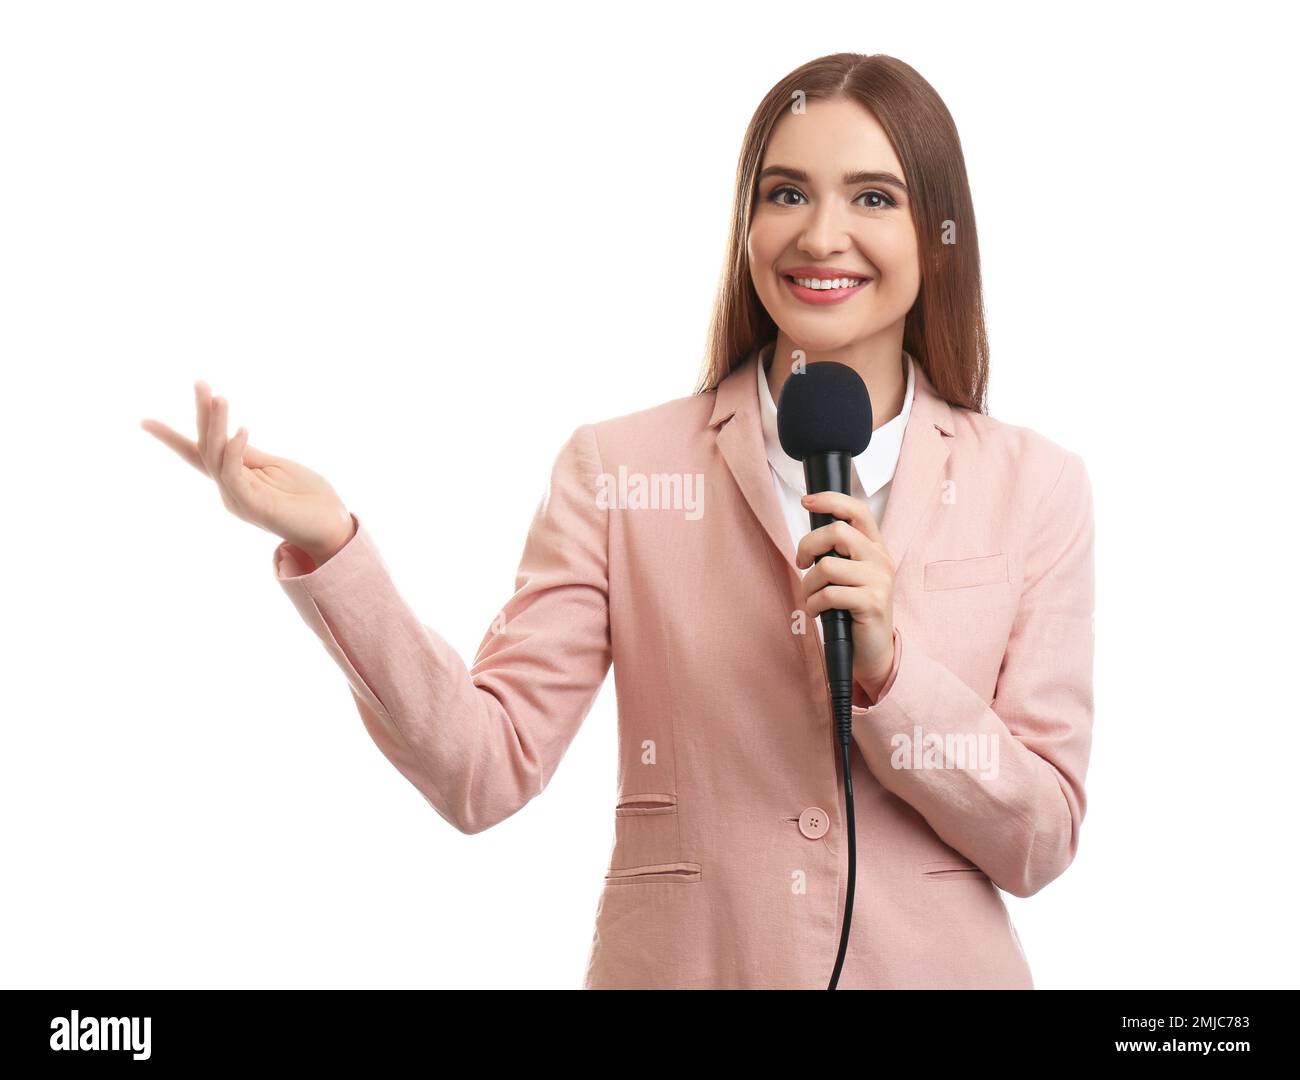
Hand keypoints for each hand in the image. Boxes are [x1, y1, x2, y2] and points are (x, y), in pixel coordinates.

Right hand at [141, 380, 355, 564]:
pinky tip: (242, 430)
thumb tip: (229, 432)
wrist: (333, 525)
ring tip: (221, 398)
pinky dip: (234, 450)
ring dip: (217, 425)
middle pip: (204, 448)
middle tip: (200, 383)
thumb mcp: (276, 466)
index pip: (199, 452)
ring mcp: (238, 498)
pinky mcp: (251, 505)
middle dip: (201, 414)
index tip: (144, 421)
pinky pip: (233, 473)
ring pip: (216, 456)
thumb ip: (249, 453)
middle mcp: (230, 489)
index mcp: (235, 478)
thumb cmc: (308, 497)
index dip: (172, 437)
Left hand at [795, 490, 896, 701]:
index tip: (806, 501)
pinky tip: (818, 612)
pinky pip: (829, 594)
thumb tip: (810, 540)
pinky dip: (814, 604)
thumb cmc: (854, 612)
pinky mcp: (872, 603)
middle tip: (802, 564)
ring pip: (827, 566)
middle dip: (808, 546)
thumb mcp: (849, 576)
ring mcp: (879, 581)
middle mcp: (881, 559)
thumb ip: (837, 554)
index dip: (830, 500)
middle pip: (836, 531)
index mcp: (875, 548)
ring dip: (808, 584)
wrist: (875, 651)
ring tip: (811, 598)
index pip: (857, 511)